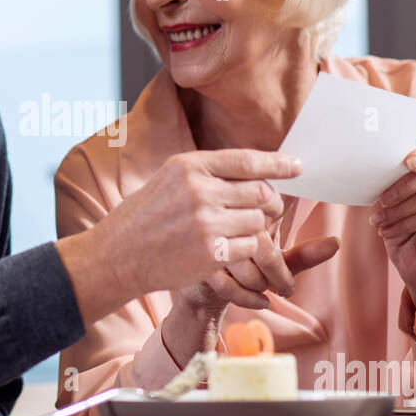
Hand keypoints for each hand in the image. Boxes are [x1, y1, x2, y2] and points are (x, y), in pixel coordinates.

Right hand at [98, 149, 302, 296]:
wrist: (118, 255)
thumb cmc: (145, 216)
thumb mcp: (169, 179)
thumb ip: (207, 172)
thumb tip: (252, 170)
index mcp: (190, 166)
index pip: (246, 161)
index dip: (277, 164)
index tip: (297, 167)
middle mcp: (199, 190)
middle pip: (259, 192)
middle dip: (269, 202)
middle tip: (267, 209)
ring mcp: (205, 223)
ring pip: (257, 221)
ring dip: (255, 228)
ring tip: (238, 231)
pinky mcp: (210, 253)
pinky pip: (249, 247)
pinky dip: (246, 250)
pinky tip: (230, 249)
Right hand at [165, 233, 340, 361]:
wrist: (199, 281)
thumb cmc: (241, 262)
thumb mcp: (273, 256)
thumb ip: (304, 252)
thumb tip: (336, 243)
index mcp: (246, 204)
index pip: (277, 220)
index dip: (283, 251)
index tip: (278, 259)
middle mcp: (226, 217)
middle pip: (264, 247)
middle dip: (276, 274)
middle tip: (283, 285)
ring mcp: (209, 240)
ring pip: (247, 267)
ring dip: (261, 285)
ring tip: (264, 288)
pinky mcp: (199, 264)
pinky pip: (230, 286)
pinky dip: (250, 299)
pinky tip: (260, 301)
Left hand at [371, 140, 415, 309]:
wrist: (415, 261)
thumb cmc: (407, 225)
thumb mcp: (399, 199)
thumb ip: (400, 179)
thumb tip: (382, 165)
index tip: (405, 162)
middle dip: (403, 186)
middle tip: (382, 200)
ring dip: (400, 209)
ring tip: (380, 220)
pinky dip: (405, 224)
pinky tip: (389, 231)